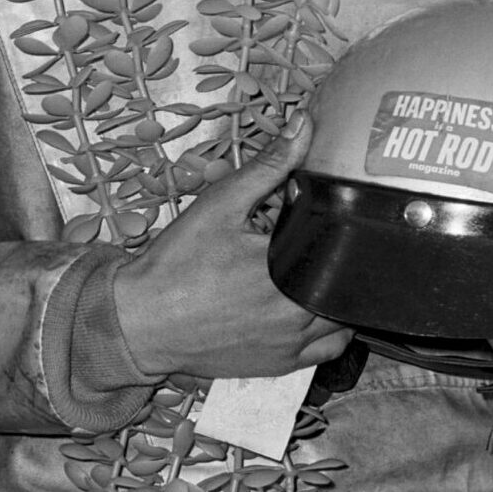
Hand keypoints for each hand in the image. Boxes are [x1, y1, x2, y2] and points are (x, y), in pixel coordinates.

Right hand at [112, 124, 352, 382]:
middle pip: (350, 282)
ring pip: (347, 317)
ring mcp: (293, 343)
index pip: (347, 246)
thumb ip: (268, 166)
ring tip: (321, 272)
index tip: (336, 215)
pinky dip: (332, 328)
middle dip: (343, 259)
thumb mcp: (219, 204)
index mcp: (287, 268)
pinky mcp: (282, 365)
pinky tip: (314, 307)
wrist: (141, 321)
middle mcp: (298, 311)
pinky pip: (330, 349)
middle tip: (323, 242)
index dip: (351, 229)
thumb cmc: (176, 263)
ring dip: (342, 294)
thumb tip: (305, 126)